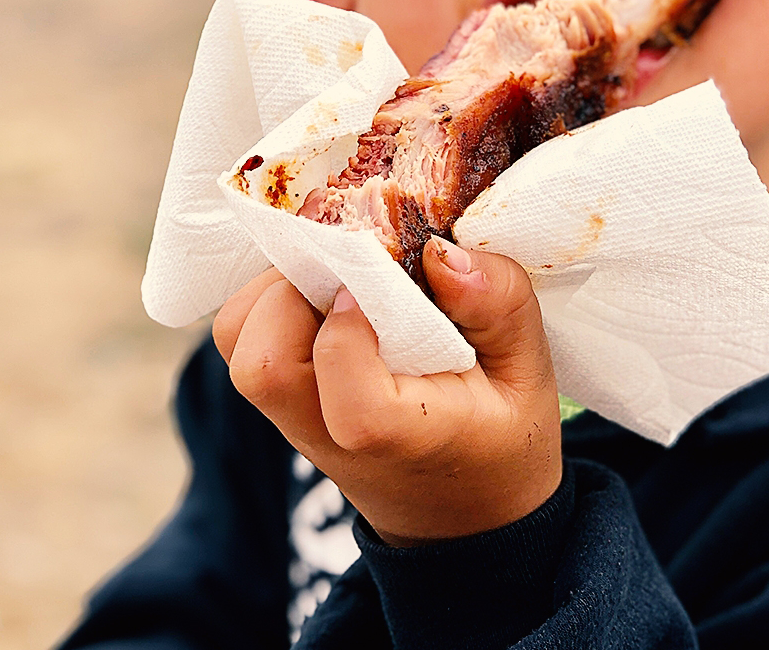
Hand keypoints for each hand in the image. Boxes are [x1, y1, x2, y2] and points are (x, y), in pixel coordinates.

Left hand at [212, 239, 561, 545]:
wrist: (465, 516)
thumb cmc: (500, 436)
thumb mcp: (529, 371)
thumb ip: (501, 306)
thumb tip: (442, 252)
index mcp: (402, 438)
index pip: (349, 403)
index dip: (351, 333)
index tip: (384, 280)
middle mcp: (330, 437)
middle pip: (261, 367)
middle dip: (294, 290)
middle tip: (346, 258)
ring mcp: (297, 425)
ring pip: (239, 348)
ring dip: (274, 292)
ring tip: (333, 270)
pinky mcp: (284, 406)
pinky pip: (243, 343)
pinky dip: (268, 300)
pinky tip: (322, 287)